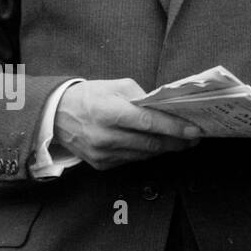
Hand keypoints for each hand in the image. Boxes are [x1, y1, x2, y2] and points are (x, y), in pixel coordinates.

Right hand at [55, 78, 200, 169]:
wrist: (56, 115)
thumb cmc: (90, 96)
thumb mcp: (116, 86)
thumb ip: (142, 96)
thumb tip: (165, 108)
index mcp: (109, 112)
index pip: (149, 123)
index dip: (174, 128)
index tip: (195, 130)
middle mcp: (105, 137)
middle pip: (150, 143)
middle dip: (177, 141)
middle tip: (195, 137)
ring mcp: (102, 154)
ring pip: (144, 154)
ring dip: (165, 148)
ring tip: (182, 141)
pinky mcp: (101, 164)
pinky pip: (132, 159)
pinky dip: (147, 152)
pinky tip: (158, 145)